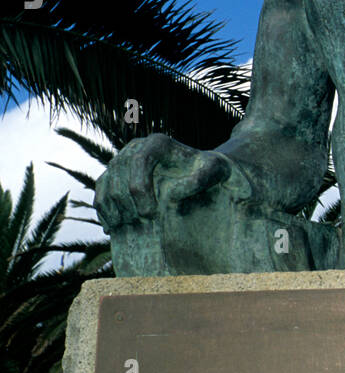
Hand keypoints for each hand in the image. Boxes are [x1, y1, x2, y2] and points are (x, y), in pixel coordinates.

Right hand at [94, 134, 234, 233]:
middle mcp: (136, 146)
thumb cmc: (211, 170)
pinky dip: (103, 209)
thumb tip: (171, 194)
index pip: (138, 162)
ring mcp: (123, 158)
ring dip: (112, 209)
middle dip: (126, 204)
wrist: (200, 168)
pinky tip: (112, 228)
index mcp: (157, 143)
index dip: (139, 190)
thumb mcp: (215, 171)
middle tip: (141, 226)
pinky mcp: (116, 173)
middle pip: (118, 175)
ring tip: (126, 229)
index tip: (150, 215)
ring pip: (105, 183)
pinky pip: (100, 190)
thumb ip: (200, 179)